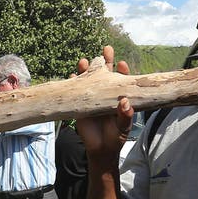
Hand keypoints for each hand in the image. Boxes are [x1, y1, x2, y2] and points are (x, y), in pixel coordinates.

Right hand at [75, 47, 133, 164]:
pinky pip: (76, 91)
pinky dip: (73, 83)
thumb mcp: (124, 127)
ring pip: (89, 80)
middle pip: (106, 74)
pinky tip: (72, 76)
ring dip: (87, 70)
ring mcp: (92, 98)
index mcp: (119, 97)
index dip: (121, 71)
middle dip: (106, 61)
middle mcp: (106, 94)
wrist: (100, 150)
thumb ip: (125, 116)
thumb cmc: (116, 137)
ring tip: (84, 61)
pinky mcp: (80, 105)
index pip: (121, 80)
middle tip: (107, 48)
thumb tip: (125, 102)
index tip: (121, 64)